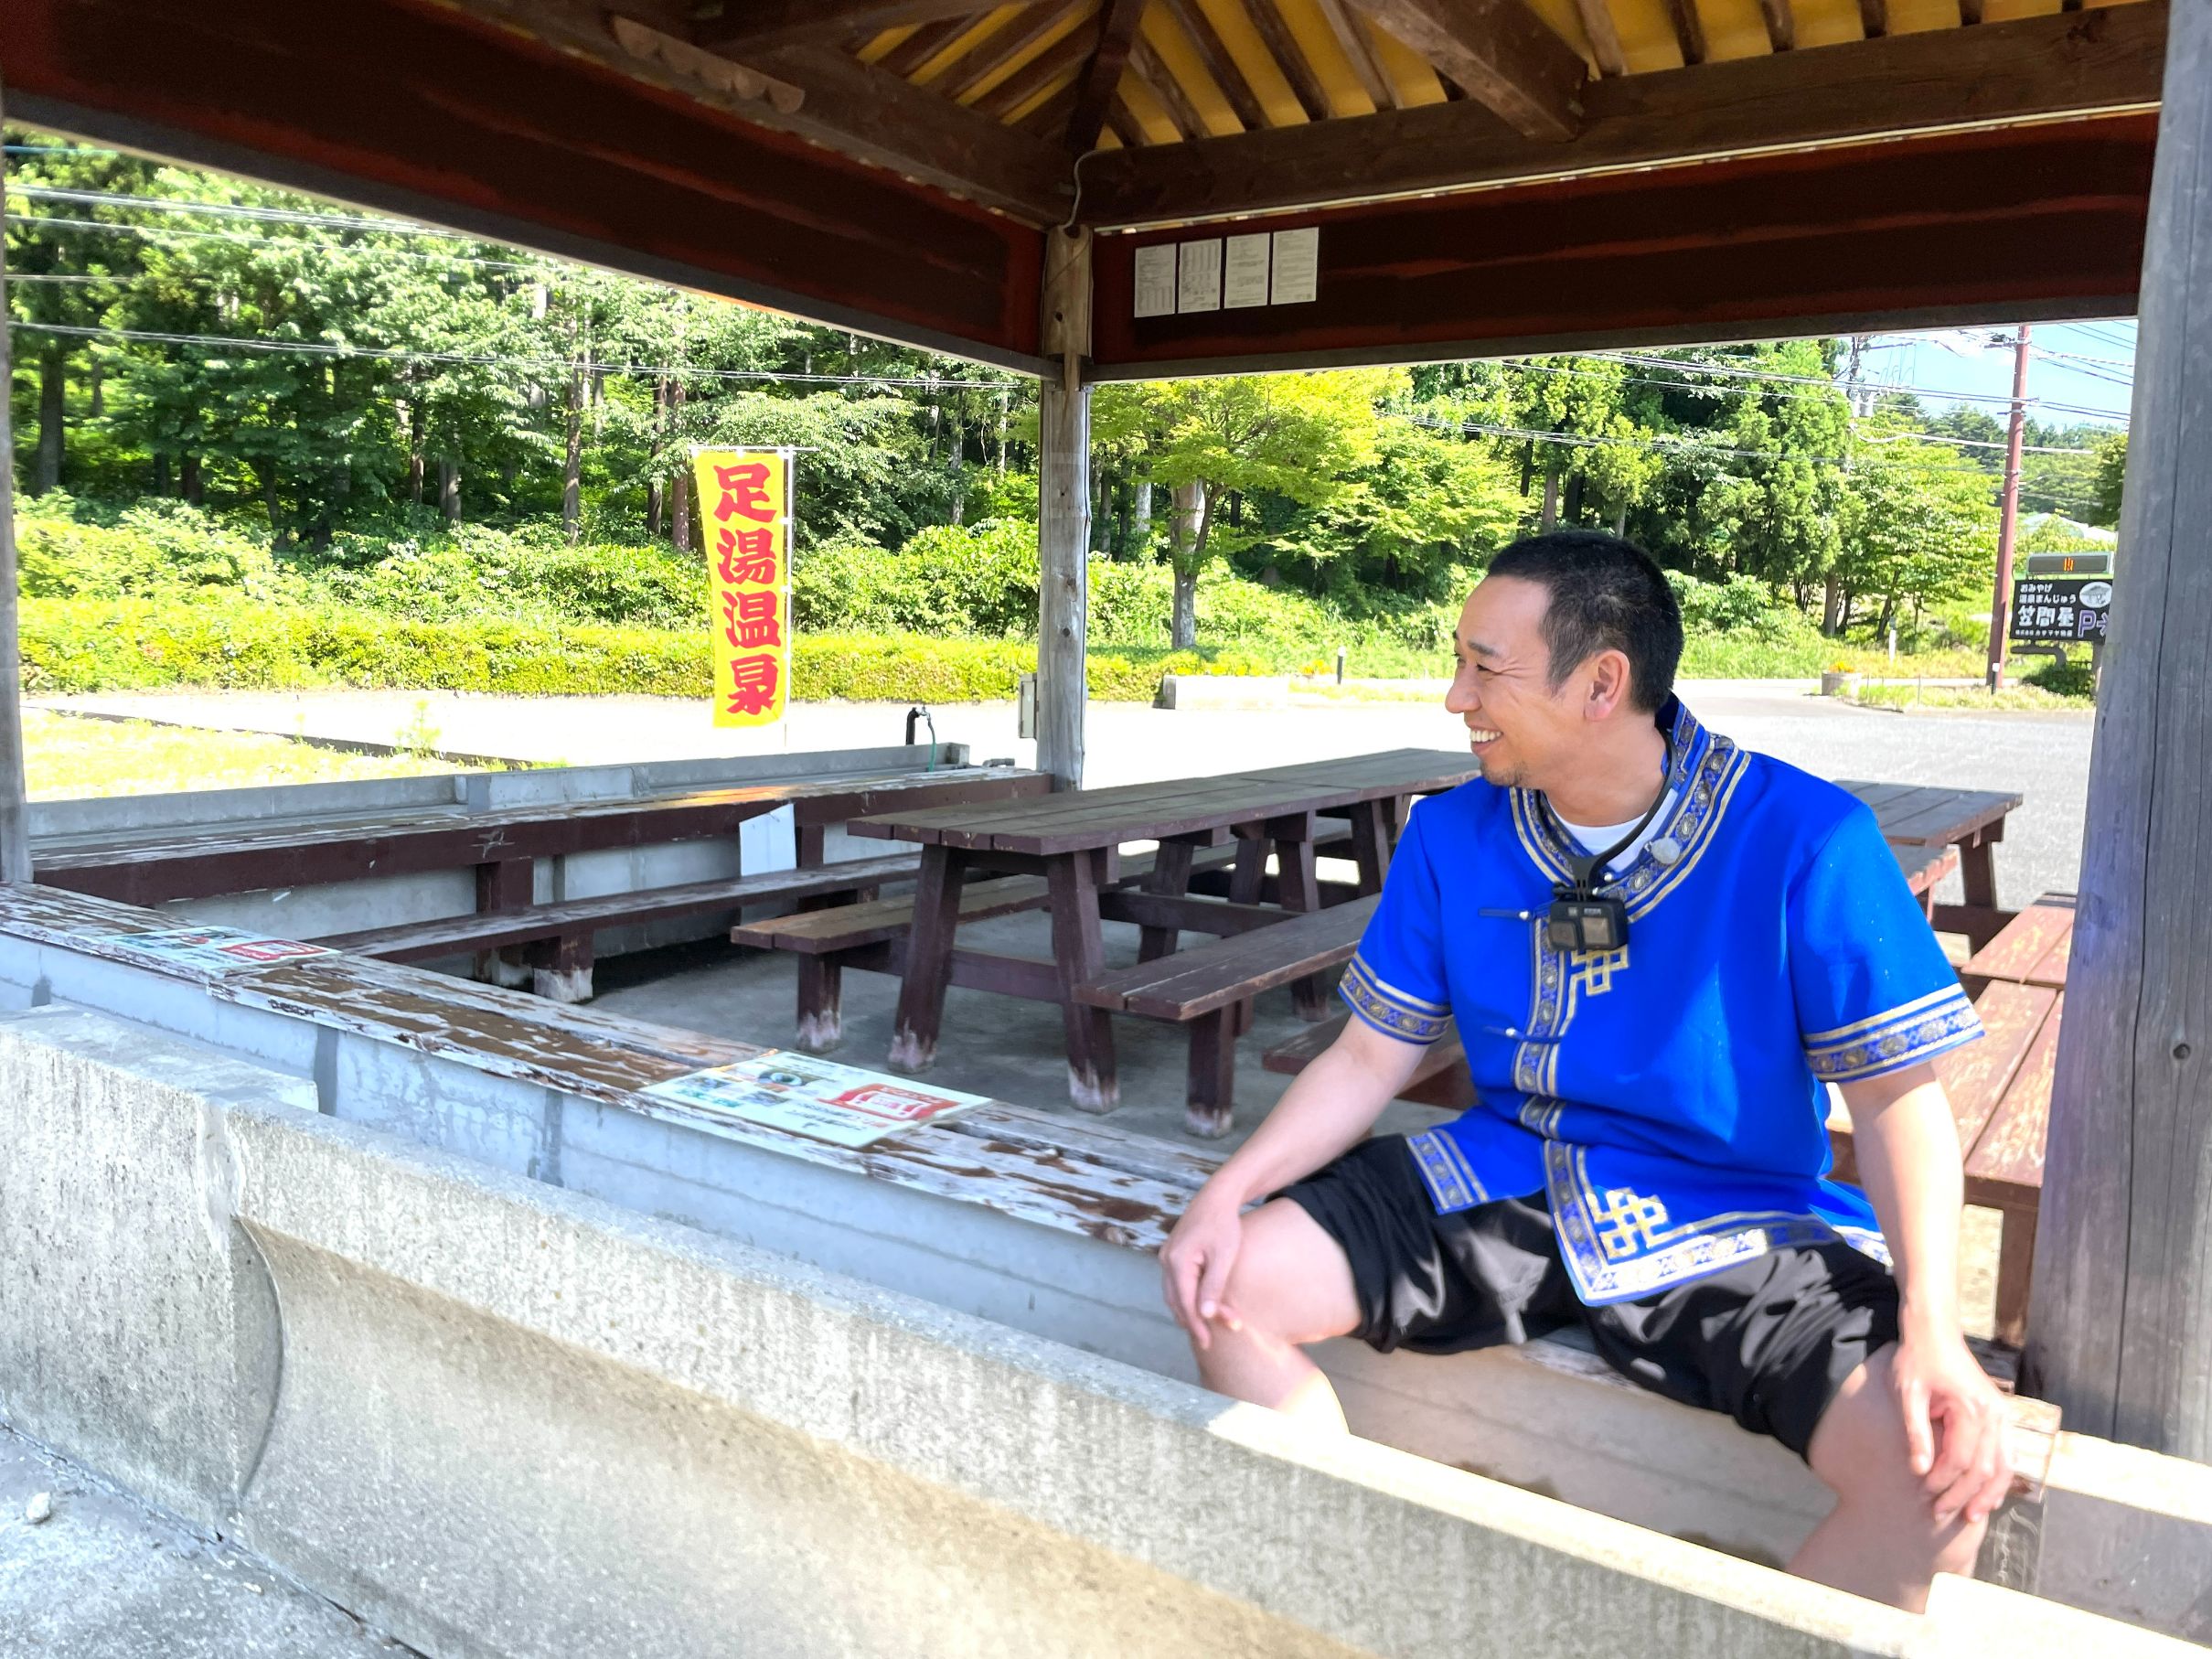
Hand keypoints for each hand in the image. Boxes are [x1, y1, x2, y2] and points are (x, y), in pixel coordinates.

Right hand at [1160, 1189, 1244, 1349]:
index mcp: (1177, 1261)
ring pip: (1173, 1294)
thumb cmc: (1224, 1225)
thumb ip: (1213, 1286)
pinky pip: (1175, 1283)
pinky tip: (1199, 1304)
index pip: (1185, 1303)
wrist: (1217, 1197)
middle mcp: (1166, 1260)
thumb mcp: (1223, 1257)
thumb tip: (1204, 1315)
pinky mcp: (1172, 1254)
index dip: (1196, 1325)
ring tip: (1206, 1325)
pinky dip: (1186, 1297)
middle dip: (1194, 1321)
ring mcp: (1166, 1256)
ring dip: (1189, 1310)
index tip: (1208, 1343)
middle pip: (1176, 1301)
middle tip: (1210, 1338)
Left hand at [1892, 1329, 2011, 1526]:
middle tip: (1939, 1513)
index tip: (1923, 1494)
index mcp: (1970, 1408)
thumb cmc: (1917, 1361)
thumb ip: (1915, 1432)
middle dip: (1962, 1495)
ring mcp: (2003, 1415)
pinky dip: (2000, 1478)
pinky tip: (1988, 1496)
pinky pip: (2008, 1454)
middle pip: (1983, 1468)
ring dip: (1988, 1494)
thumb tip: (1919, 1470)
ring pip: (2004, 1466)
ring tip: (1970, 1516)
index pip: (1959, 1459)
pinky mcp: (2002, 1416)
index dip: (1941, 1481)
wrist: (1935, 1333)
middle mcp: (1995, 1414)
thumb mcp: (1907, 1393)